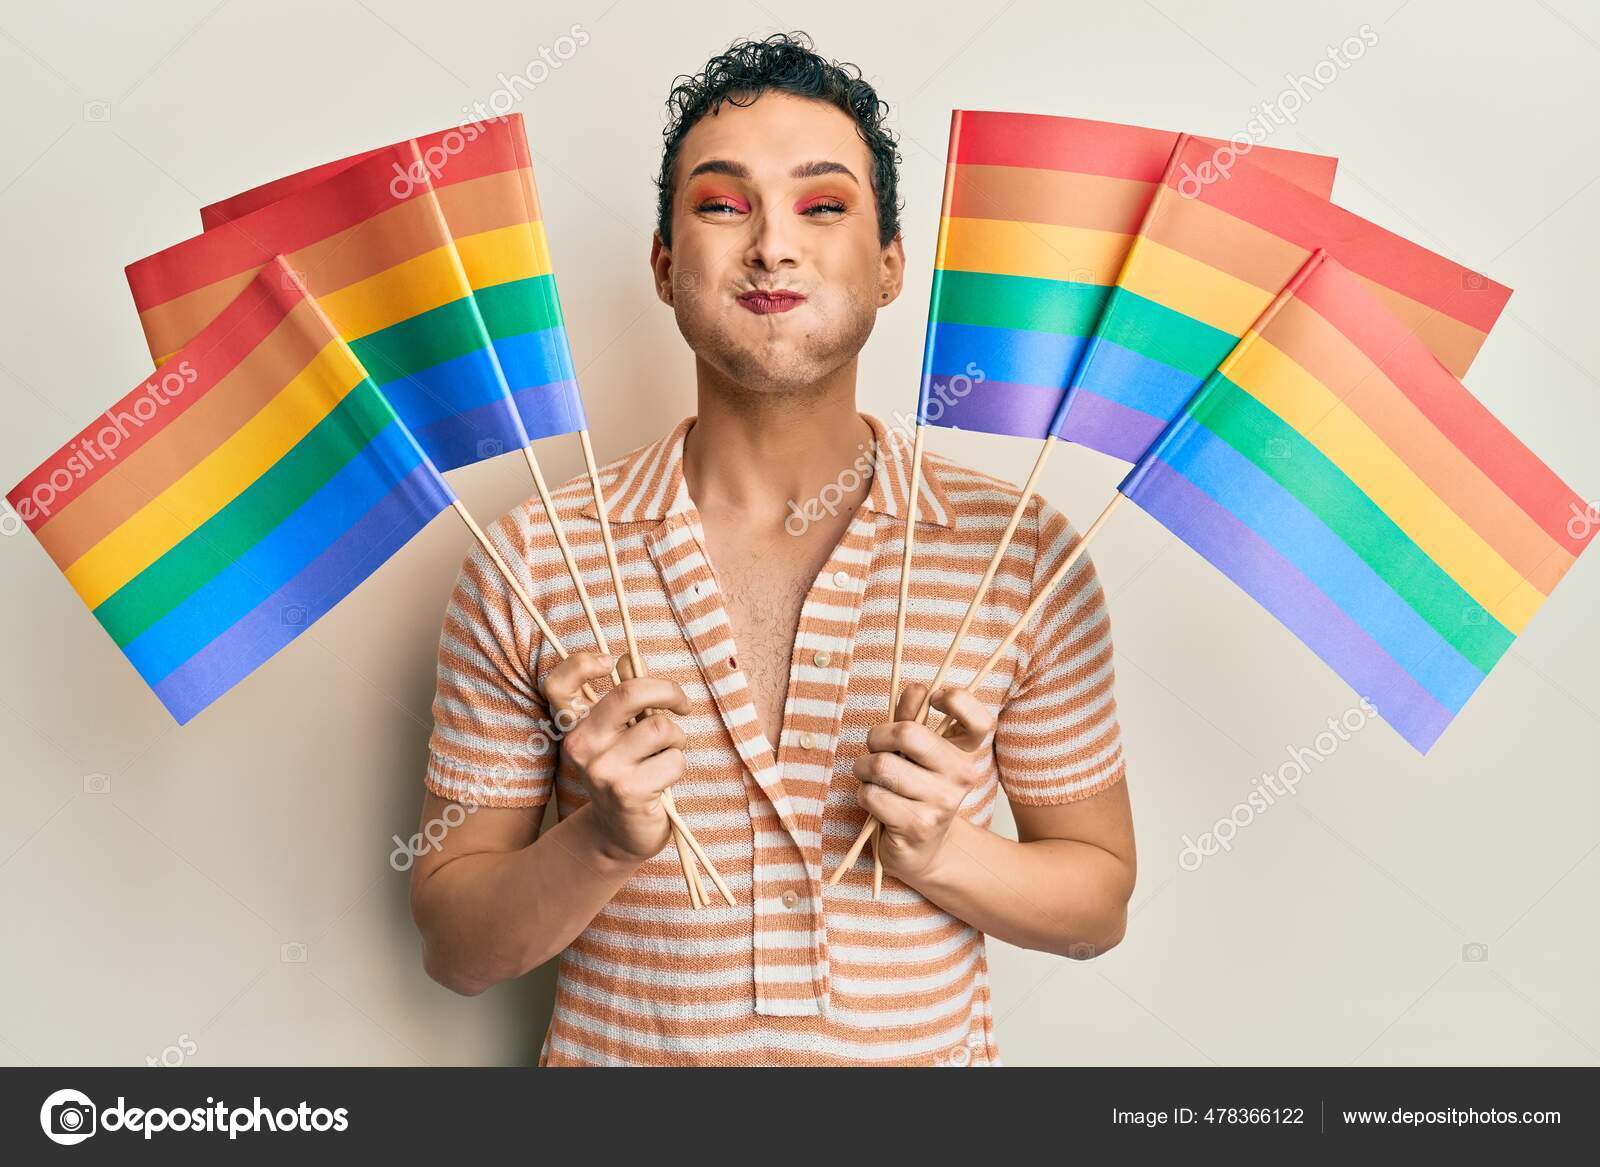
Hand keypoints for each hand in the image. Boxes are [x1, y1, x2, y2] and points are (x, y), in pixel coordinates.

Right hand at [542, 652, 689, 864]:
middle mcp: (581, 746)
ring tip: (667, 754)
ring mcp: (602, 769)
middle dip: (668, 691)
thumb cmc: (625, 776)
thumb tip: (629, 658)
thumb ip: (622, 699)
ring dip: (677, 740)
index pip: (559, 685)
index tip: (611, 661)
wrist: (620, 834)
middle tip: (682, 705)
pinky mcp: (626, 791)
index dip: (582, 664)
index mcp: (575, 727)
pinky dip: (678, 766)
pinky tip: (663, 781)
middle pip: (630, 692)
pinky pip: (674, 759)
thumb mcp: (617, 736)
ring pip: (661, 728)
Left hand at [853, 683, 995, 882]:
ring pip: (882, 766)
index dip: (956, 700)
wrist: (921, 851)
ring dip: (864, 769)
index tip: (934, 699)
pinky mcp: (917, 826)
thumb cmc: (913, 793)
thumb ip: (912, 719)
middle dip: (877, 736)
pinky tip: (874, 802)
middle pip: (907, 733)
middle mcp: (961, 776)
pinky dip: (863, 794)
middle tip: (875, 747)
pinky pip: (872, 795)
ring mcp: (942, 803)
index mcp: (966, 754)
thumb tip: (916, 688)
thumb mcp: (915, 754)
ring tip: (870, 777)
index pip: (980, 721)